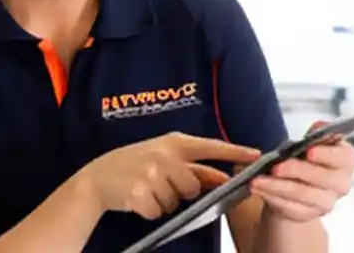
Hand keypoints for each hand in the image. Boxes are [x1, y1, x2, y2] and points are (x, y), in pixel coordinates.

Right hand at [79, 132, 261, 219]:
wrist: (97, 178)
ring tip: (147, 188)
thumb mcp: (162, 155)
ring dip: (166, 201)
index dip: (235, 152)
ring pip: (178, 201)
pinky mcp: (141, 194)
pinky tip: (138, 198)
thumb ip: (191, 164)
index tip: (256, 155)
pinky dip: (151, 210)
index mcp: (172, 142)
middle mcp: (164, 155)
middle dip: (184, 191)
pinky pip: (160, 212)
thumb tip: (222, 178)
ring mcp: (151, 175)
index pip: (210, 146)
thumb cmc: (133, 164)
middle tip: (162, 183)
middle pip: (195, 185)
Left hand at [249, 127, 353, 223]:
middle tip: (276, 167)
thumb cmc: (305, 158)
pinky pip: (289, 207)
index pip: (344, 158)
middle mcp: (340, 184)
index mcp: (345, 160)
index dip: (327, 154)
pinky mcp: (307, 214)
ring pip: (301, 194)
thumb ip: (316, 135)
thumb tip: (319, 128)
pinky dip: (271, 196)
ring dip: (276, 186)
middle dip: (297, 171)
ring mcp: (325, 202)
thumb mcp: (310, 142)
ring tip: (257, 179)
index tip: (310, 150)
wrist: (297, 184)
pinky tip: (258, 188)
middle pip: (322, 178)